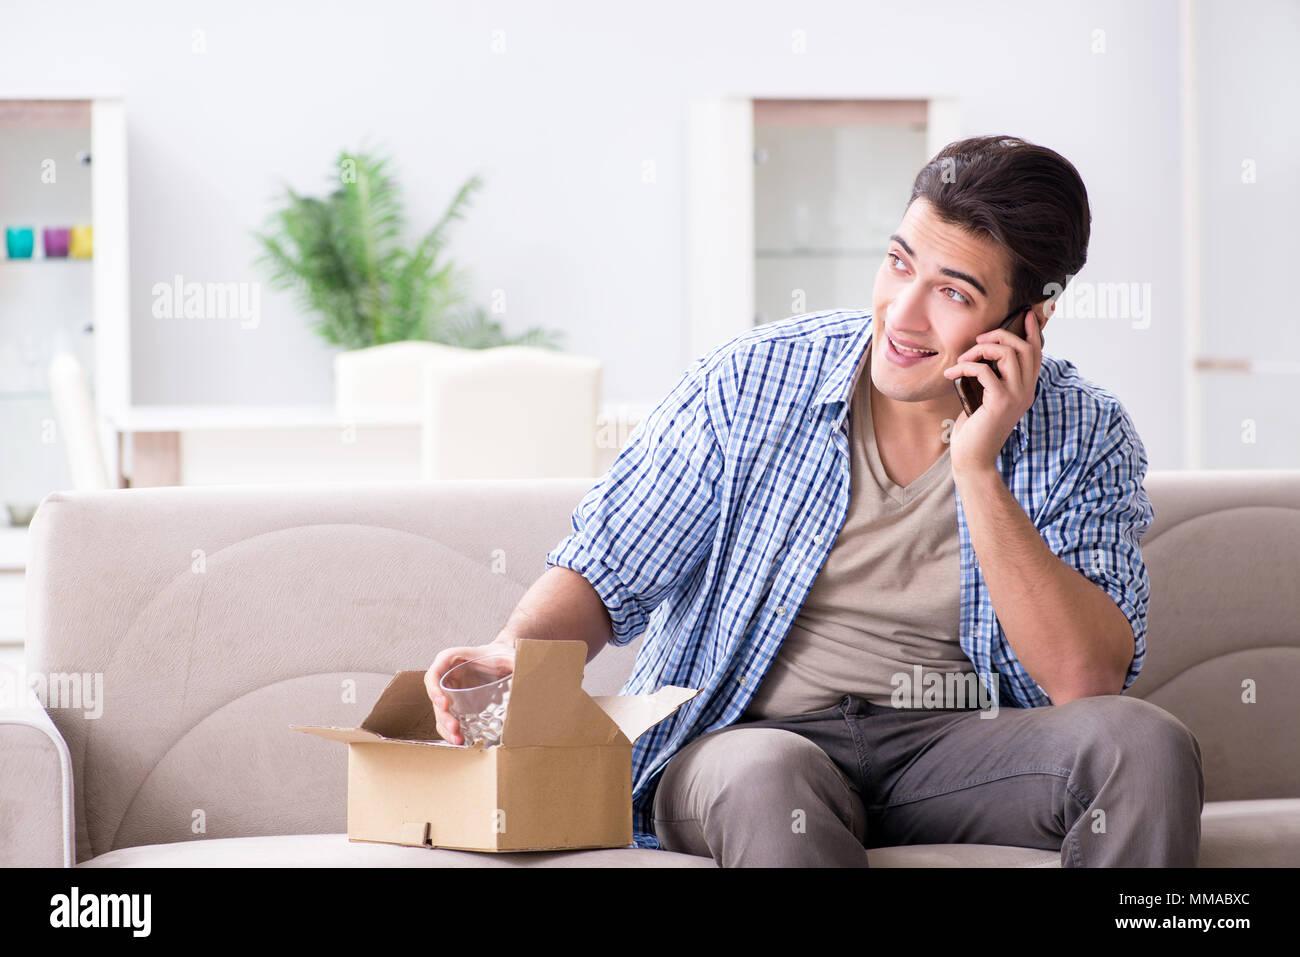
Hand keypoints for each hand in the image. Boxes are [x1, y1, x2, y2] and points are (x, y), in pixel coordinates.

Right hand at [425, 636, 516, 744]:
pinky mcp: (455, 705)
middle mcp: (445, 676)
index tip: (444, 704)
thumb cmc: (501, 655)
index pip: (433, 674)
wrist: (502, 662)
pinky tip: (463, 741)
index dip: (434, 690)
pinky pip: (448, 720)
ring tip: (459, 740)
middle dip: (443, 715)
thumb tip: (522, 670)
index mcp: (450, 660)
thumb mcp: (507, 655)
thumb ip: (513, 660)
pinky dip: (452, 732)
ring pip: (440, 713)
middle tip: (455, 728)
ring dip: (446, 728)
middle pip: (436, 698)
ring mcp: (448, 692)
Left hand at [941, 309, 1042, 474]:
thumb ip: (992, 379)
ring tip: (963, 359)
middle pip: (1025, 348)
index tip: (1026, 314)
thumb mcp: (986, 398)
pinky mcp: (999, 403)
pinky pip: (985, 371)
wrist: (973, 458)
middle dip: (1001, 336)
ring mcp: (1015, 397)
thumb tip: (981, 356)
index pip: (1036, 354)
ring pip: (1009, 355)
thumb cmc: (975, 429)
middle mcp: (1026, 391)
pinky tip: (951, 374)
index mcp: (1026, 389)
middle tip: (979, 340)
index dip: (1032, 332)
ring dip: (982, 350)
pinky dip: (966, 367)